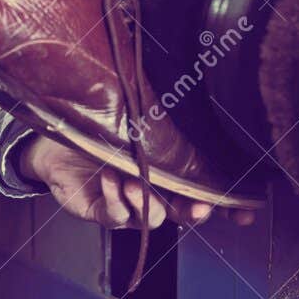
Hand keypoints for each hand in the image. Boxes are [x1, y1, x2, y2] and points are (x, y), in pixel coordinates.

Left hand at [17, 135, 257, 229]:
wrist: (51, 144)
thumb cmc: (95, 128)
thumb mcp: (131, 120)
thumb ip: (158, 114)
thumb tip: (182, 79)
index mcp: (167, 172)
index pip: (204, 191)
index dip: (228, 205)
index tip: (246, 212)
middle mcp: (153, 193)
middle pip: (185, 212)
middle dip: (197, 212)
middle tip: (200, 208)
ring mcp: (129, 206)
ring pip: (153, 219)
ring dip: (147, 202)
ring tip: (132, 179)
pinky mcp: (103, 213)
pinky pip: (116, 216)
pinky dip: (116, 198)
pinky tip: (110, 178)